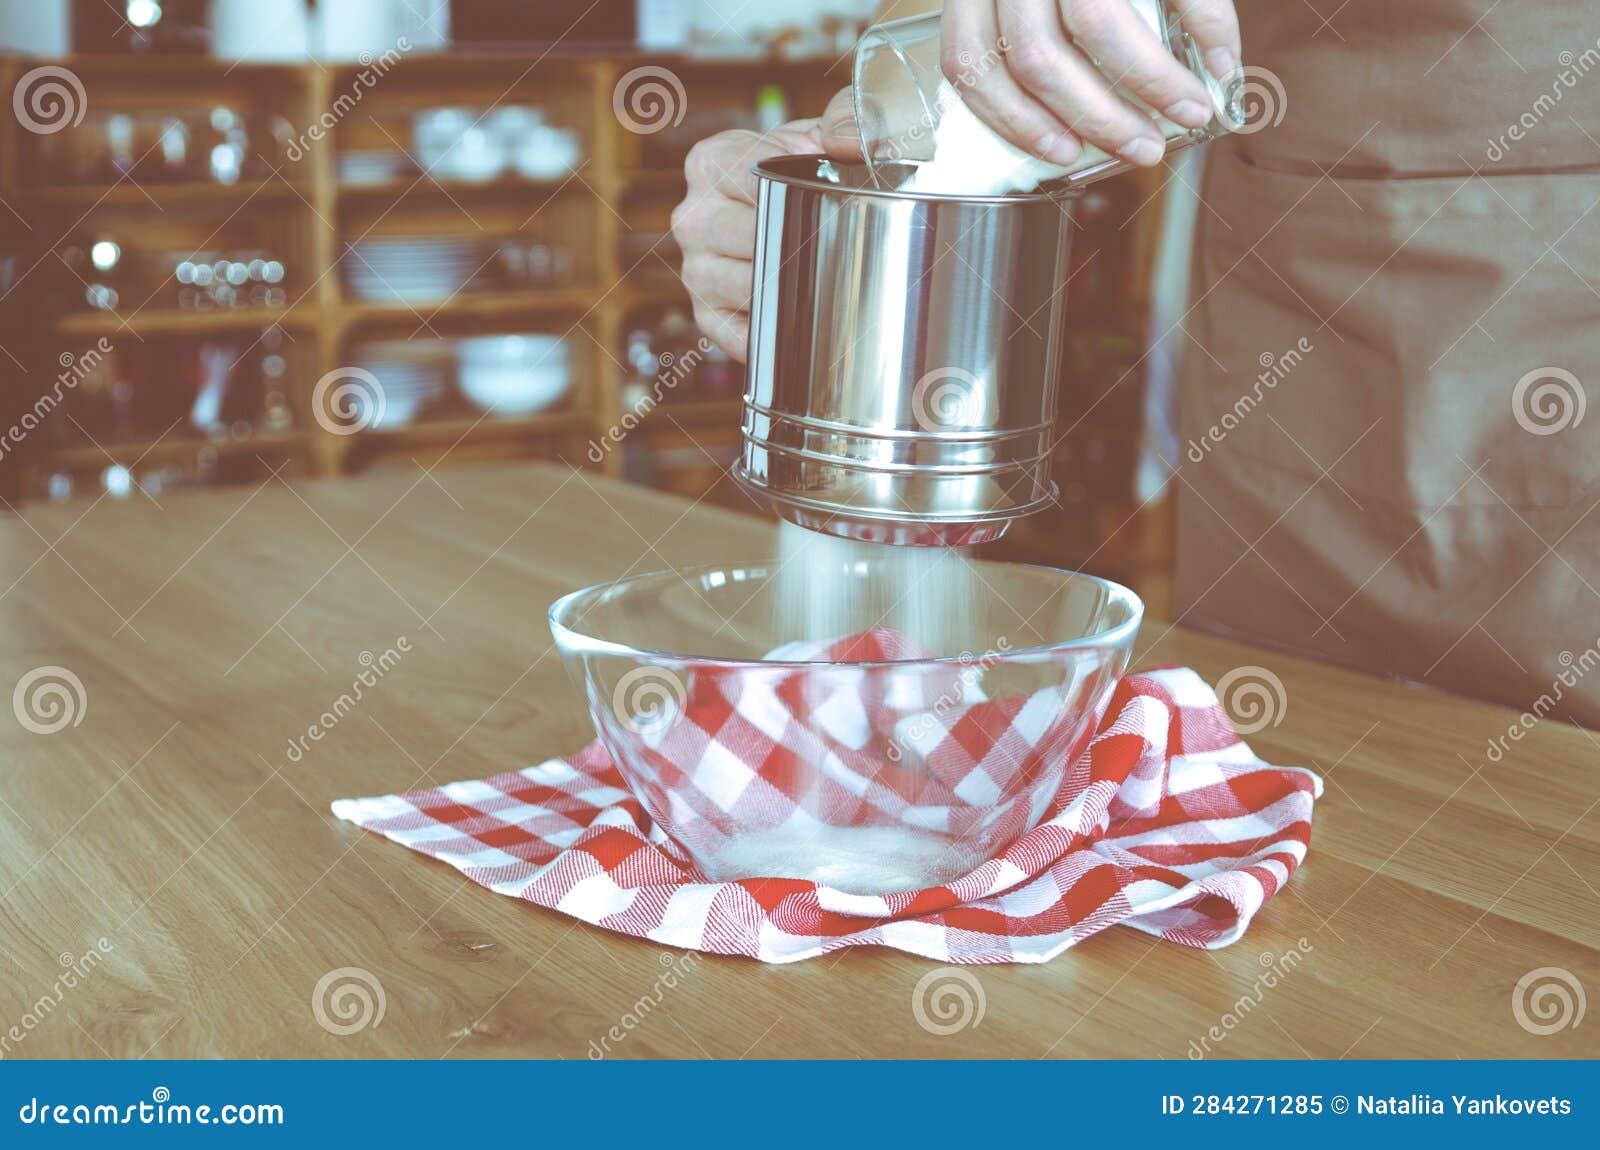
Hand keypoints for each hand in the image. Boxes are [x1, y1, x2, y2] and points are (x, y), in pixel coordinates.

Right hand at [670, 88, 859, 361]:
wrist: (811, 210)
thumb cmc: (819, 167)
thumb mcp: (836, 128)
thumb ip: (852, 116)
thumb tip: (843, 143)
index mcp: (711, 162)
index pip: (756, 181)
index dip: (805, 191)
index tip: (835, 195)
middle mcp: (692, 216)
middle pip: (754, 239)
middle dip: (805, 243)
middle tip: (847, 244)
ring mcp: (695, 270)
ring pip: (750, 289)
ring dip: (794, 288)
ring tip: (830, 278)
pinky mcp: (707, 316)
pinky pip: (741, 336)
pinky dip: (777, 336)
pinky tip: (806, 322)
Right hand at [941, 0, 1239, 167]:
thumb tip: (1220, 66)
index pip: (1101, 20)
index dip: (1151, 75)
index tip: (1195, 107)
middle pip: (1044, 56)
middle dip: (1101, 116)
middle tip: (1147, 145)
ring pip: (998, 71)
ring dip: (1044, 128)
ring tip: (1088, 153)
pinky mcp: (959, 1)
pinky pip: (962, 68)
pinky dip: (1002, 115)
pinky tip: (1047, 141)